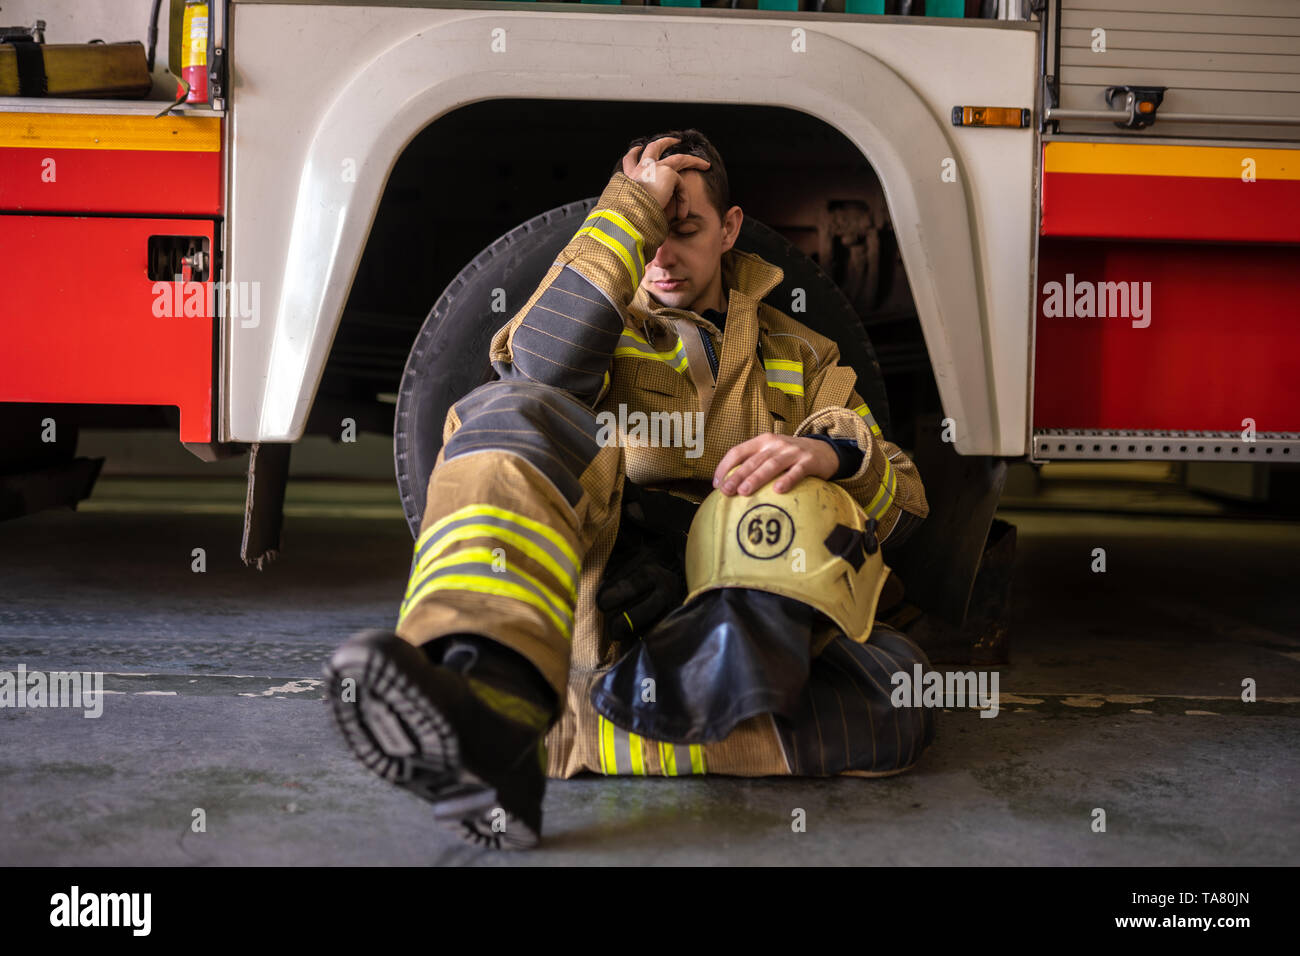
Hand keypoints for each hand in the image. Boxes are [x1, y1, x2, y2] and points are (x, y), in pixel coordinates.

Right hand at [621, 136, 710, 220]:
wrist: (629, 214)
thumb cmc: (629, 217)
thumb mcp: (631, 208)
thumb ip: (637, 204)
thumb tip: (642, 215)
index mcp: (629, 178)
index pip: (630, 161)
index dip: (633, 154)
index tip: (637, 150)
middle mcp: (640, 169)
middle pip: (653, 148)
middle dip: (664, 143)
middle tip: (675, 140)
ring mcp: (654, 168)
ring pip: (677, 159)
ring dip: (691, 160)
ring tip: (703, 163)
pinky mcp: (668, 173)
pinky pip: (681, 186)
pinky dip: (683, 200)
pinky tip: (682, 215)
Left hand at [713, 435, 839, 495]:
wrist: (824, 450)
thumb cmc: (790, 456)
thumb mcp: (771, 453)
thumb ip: (754, 463)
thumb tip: (729, 485)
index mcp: (762, 441)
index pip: (738, 451)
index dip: (725, 466)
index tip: (716, 483)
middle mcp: (775, 444)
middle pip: (752, 460)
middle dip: (737, 476)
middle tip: (726, 491)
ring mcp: (792, 452)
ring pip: (771, 465)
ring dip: (756, 478)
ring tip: (743, 491)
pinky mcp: (808, 461)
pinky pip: (796, 472)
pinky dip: (787, 480)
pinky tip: (778, 491)